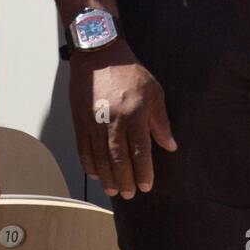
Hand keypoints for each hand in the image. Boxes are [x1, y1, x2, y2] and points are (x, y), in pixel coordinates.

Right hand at [68, 37, 176, 198]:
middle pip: (118, 158)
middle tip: (130, 194)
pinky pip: (84, 148)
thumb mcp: (154, 91)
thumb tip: (170, 145)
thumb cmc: (129, 72)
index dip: (143, 171)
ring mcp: (94, 122)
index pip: (140, 150)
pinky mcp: (80, 120)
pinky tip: (95, 175)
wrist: (98, 55)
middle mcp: (113, 121)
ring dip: (107, 177)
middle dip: (125, 179)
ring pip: (100, 157)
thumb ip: (161, 121)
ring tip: (113, 190)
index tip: (146, 186)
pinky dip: (89, 164)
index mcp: (134, 113)